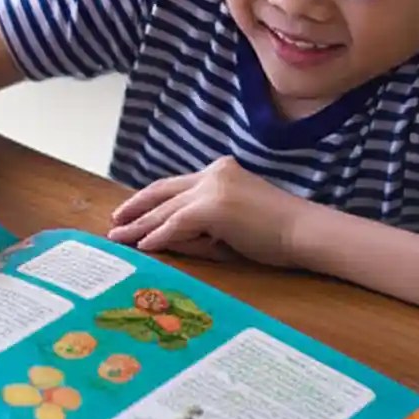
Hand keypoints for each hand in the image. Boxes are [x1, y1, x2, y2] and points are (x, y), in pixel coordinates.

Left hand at [107, 156, 310, 267]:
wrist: (304, 233)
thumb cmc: (273, 237)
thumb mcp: (226, 230)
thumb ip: (194, 232)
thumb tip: (158, 240)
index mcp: (219, 172)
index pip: (175, 186)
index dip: (149, 200)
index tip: (129, 213)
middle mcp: (213, 174)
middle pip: (163, 192)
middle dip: (135, 210)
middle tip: (114, 224)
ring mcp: (213, 187)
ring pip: (166, 209)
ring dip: (140, 226)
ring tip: (118, 239)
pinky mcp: (214, 206)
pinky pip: (177, 224)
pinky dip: (158, 235)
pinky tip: (143, 246)